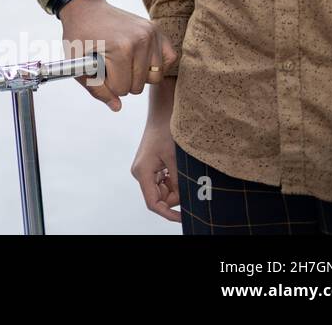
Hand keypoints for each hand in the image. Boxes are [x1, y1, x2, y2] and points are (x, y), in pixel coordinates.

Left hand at [59, 0, 175, 110]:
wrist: (85, 8)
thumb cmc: (79, 33)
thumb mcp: (77, 63)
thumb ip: (96, 89)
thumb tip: (117, 107)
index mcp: (121, 48)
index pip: (121, 89)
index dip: (107, 84)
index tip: (100, 70)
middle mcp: (141, 40)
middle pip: (138, 86)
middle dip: (122, 81)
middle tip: (110, 64)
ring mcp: (152, 34)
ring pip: (155, 78)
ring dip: (138, 75)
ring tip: (123, 62)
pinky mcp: (157, 31)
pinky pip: (168, 60)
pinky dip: (156, 65)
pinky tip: (140, 59)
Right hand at [131, 78, 180, 221]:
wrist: (163, 114)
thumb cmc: (166, 132)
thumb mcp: (175, 159)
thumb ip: (178, 181)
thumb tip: (183, 200)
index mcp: (142, 172)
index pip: (153, 202)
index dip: (168, 214)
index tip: (184, 218)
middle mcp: (141, 173)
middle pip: (160, 197)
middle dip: (176, 195)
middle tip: (190, 184)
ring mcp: (145, 170)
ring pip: (164, 190)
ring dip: (177, 186)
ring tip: (183, 169)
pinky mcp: (151, 167)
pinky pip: (164, 182)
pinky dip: (174, 180)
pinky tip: (178, 166)